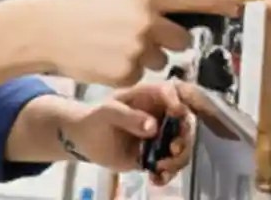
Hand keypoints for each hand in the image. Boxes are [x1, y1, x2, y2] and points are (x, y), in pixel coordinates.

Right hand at [25, 0, 239, 86]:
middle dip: (168, 42)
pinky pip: (140, 76)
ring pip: (161, 61)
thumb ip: (143, 3)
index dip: (218, 2)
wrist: (44, 29)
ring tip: (112, 46)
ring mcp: (138, 48)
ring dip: (144, 58)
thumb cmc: (75, 10)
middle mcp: (146, 21)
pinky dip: (125, 72)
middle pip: (182, 40)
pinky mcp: (127, 72)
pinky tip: (103, 59)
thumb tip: (170, 15)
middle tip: (140, 37)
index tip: (236, 6)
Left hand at [63, 82, 195, 185]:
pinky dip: (166, 174)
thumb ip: (128, 117)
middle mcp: (160, 116)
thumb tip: (153, 127)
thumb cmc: (97, 117)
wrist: (86, 140)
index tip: (177, 112)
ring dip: (176, 160)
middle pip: (184, 123)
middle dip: (184, 138)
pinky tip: (155, 179)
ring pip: (181, 147)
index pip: (173, 92)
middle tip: (173, 149)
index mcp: (149, 97)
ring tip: (160, 167)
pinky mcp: (156, 156)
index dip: (179, 100)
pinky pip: (169, 166)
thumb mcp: (108, 112)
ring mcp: (160, 137)